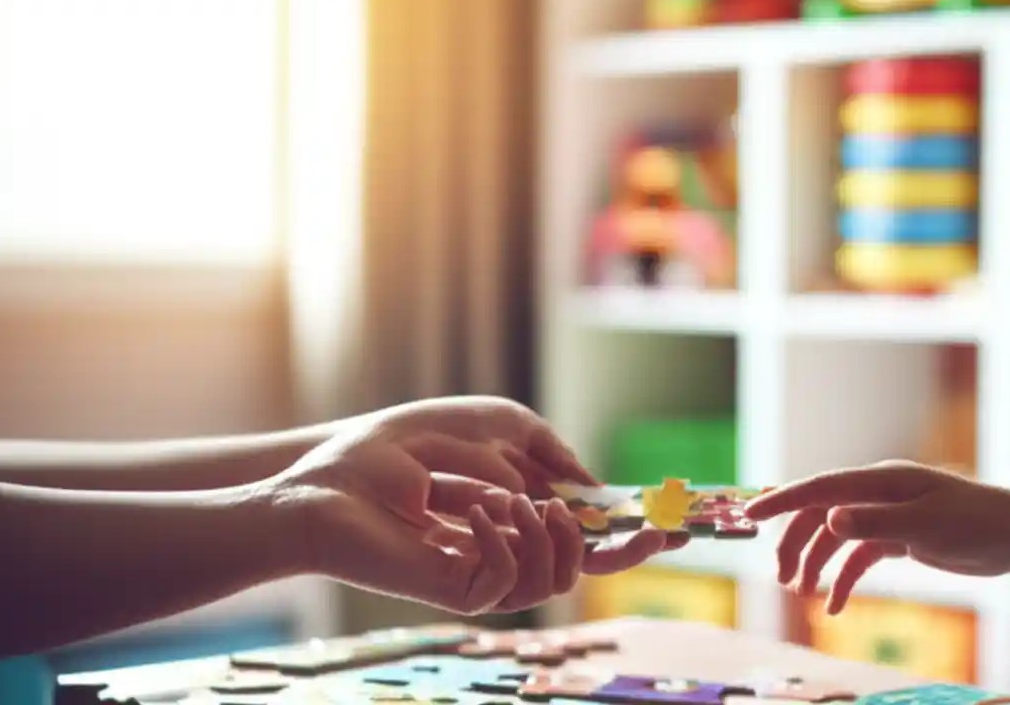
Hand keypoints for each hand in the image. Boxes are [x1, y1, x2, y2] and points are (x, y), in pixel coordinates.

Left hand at [266, 415, 676, 614]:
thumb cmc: (399, 444)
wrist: (335, 475)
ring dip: (553, 538)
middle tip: (655, 531)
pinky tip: (476, 512)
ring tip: (519, 501)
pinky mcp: (455, 586)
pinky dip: (506, 542)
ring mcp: (482, 572)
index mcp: (517, 515)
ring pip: (556, 580)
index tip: (674, 527)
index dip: (629, 535)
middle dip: (624, 551)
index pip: (583, 535)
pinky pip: (509, 583)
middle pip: (584, 568)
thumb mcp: (487, 422)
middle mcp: (506, 550)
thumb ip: (542, 444)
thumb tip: (588, 478)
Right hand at [744, 461, 1009, 614]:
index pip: (820, 487)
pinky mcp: (899, 537)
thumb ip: (876, 522)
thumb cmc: (978, 523)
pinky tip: (835, 606)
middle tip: (781, 578)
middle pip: (819, 514)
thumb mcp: (926, 526)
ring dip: (816, 563)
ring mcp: (886, 514)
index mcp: (880, 481)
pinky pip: (858, 557)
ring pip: (834, 536)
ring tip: (801, 593)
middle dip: (795, 544)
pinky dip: (843, 579)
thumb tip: (828, 519)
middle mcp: (877, 493)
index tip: (749, 514)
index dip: (782, 500)